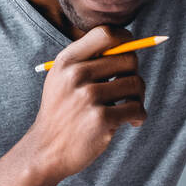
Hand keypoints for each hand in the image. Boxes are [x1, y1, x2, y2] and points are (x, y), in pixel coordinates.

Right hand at [26, 25, 146, 181]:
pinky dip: (139, 116)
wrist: (46, 151)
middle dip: (134, 74)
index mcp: (67, 61)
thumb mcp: (62, 80)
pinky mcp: (101, 119)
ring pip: (136, 84)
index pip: (106, 34)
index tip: (129, 52)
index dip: (126, 39)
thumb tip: (130, 45)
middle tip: (129, 90)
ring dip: (139, 97)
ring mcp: (88, 97)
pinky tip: (132, 122)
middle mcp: (76, 75)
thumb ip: (87, 60)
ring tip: (129, 108)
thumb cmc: (62, 113)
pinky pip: (137, 108)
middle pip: (129, 59)